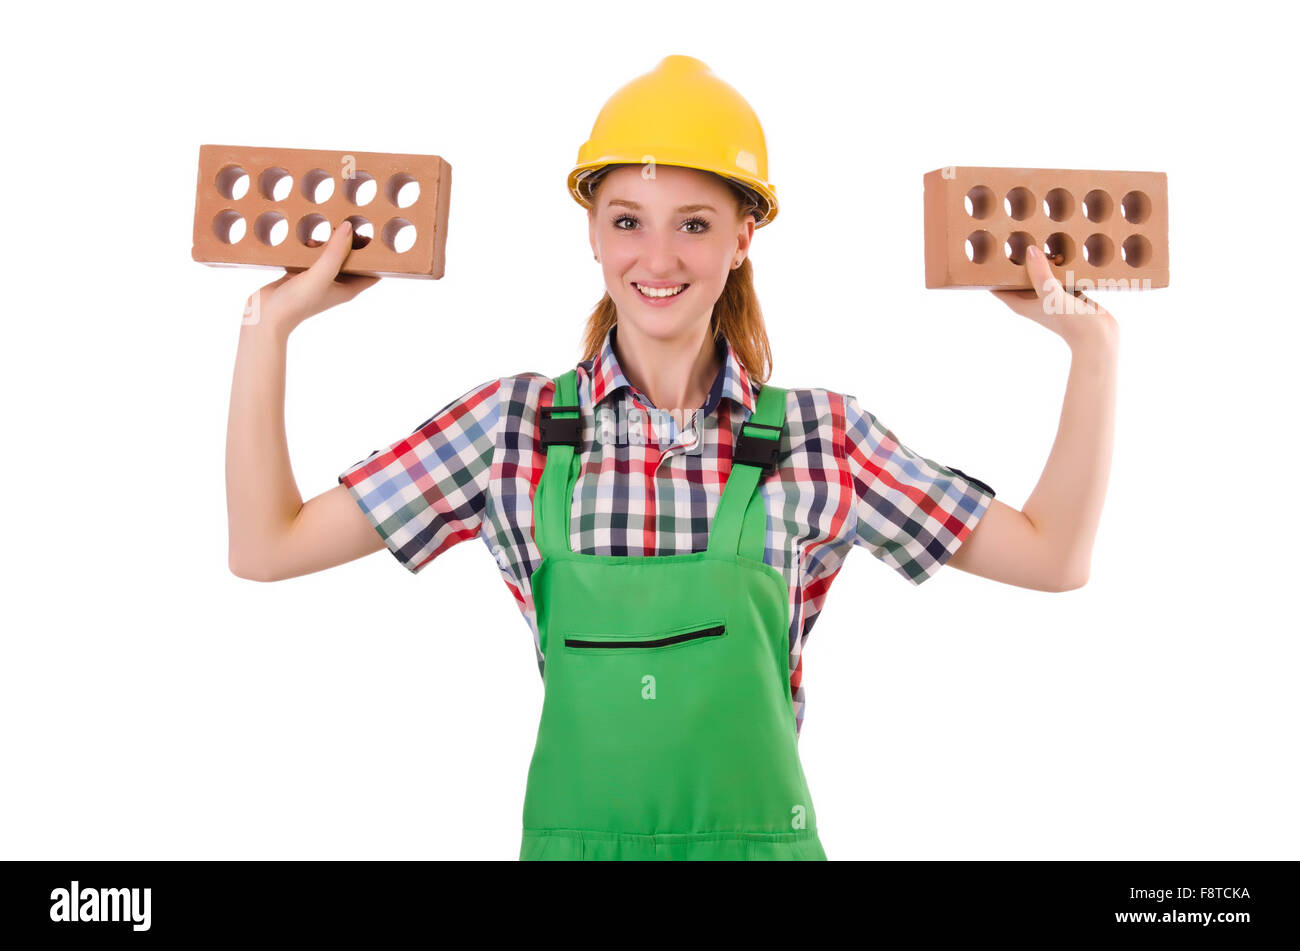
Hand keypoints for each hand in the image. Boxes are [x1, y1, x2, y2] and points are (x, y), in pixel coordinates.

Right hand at [241, 220, 379, 334]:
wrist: (266, 315)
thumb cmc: (297, 302)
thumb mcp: (321, 274)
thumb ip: (335, 252)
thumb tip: (349, 227)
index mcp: (348, 289)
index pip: (373, 272)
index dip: (380, 257)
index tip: (381, 237)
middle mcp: (336, 284)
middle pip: (353, 261)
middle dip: (355, 244)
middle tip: (357, 221)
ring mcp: (318, 279)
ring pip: (331, 256)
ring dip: (332, 242)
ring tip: (334, 221)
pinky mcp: (300, 274)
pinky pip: (311, 255)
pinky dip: (312, 245)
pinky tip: (308, 232)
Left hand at [990, 244, 1116, 348]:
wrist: (1099, 338)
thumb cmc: (1071, 322)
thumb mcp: (1052, 295)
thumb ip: (1041, 274)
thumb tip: (1030, 250)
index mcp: (1020, 303)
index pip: (997, 284)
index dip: (993, 269)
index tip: (993, 250)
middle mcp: (1032, 299)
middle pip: (1019, 274)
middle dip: (1020, 258)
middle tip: (1023, 237)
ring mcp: (1050, 295)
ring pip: (1041, 271)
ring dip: (1044, 258)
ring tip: (1047, 241)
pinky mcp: (1068, 292)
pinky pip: (1060, 272)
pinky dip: (1062, 263)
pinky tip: (1067, 251)